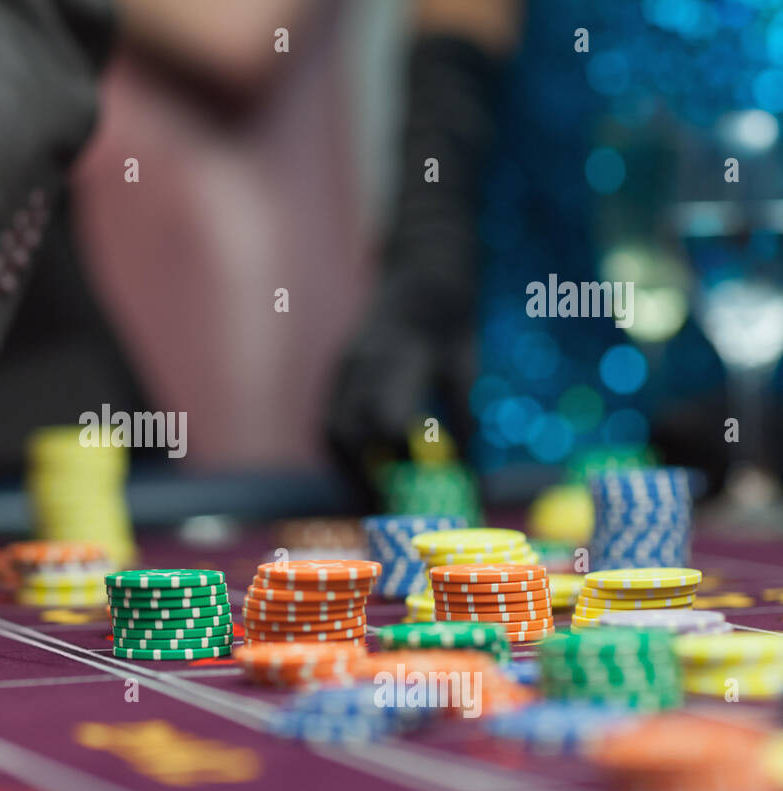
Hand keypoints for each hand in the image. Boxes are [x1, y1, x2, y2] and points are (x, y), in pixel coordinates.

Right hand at [323, 273, 476, 505]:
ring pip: (333, 429)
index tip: (416, 489)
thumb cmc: (449, 316)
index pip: (388, 418)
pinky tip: (362, 471)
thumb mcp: (467, 361)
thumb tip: (470, 474)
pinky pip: (330, 420)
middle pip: (350, 431)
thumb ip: (464, 415)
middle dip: (365, 476)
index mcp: (399, 355)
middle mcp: (363, 362)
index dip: (398, 462)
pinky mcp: (336, 373)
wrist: (418, 269)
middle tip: (387, 511)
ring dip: (348, 468)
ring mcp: (343, 367)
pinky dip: (343, 452)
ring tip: (371, 499)